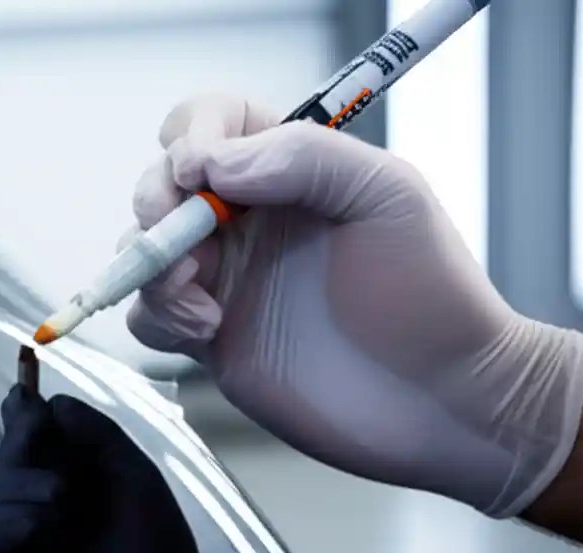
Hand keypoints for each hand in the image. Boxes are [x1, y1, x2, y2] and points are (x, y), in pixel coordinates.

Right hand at [0, 387, 231, 552]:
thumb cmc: (157, 540)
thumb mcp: (134, 474)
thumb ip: (96, 433)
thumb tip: (51, 401)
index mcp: (72, 469)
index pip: (30, 432)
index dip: (21, 413)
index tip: (25, 401)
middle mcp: (42, 497)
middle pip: (6, 456)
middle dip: (22, 447)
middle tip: (49, 451)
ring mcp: (25, 534)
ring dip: (24, 487)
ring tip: (63, 503)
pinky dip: (8, 527)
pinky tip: (40, 528)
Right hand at [125, 94, 582, 517]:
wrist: (441, 400)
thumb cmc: (432, 293)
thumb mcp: (386, 194)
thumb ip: (304, 156)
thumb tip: (212, 165)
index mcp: (286, 170)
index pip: (211, 122)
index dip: (191, 135)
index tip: (198, 174)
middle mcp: (246, 219)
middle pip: (160, 183)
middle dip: (155, 203)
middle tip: (183, 240)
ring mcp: (224, 279)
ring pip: (141, 251)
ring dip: (152, 266)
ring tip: (205, 304)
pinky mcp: (210, 339)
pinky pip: (147, 316)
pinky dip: (157, 316)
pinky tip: (209, 331)